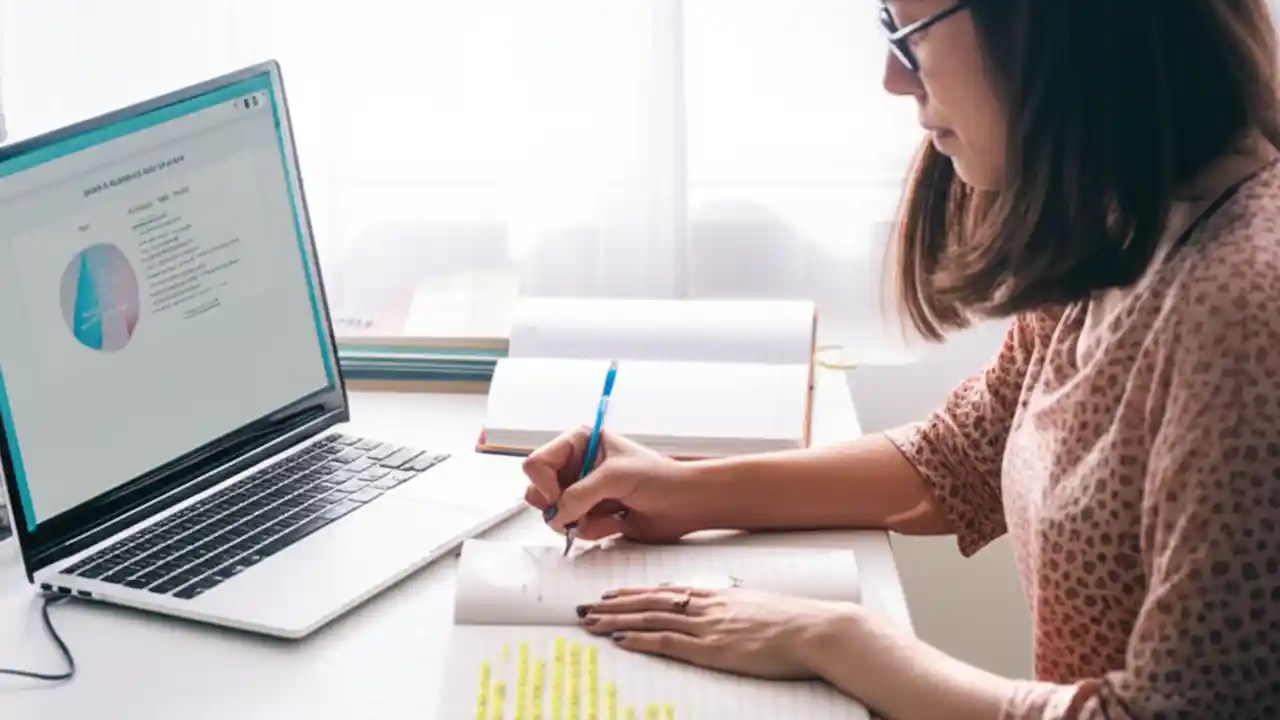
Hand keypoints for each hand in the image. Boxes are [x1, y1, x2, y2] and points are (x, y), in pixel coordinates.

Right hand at [522, 427, 703, 543]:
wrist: (685, 504)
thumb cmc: (659, 478)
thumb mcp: (616, 477)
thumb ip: (581, 494)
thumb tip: (556, 514)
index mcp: (579, 443)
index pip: (537, 462)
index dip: (543, 483)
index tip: (558, 497)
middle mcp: (577, 466)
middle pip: (538, 490)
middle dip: (557, 505)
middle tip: (579, 511)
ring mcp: (583, 492)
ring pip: (554, 514)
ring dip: (578, 520)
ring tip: (607, 513)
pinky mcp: (591, 515)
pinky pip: (574, 529)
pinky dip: (592, 530)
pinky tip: (616, 521)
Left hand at [575, 586, 856, 679]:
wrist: (816, 629)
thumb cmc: (796, 623)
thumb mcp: (760, 607)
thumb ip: (737, 608)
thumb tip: (729, 612)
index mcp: (719, 596)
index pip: (667, 591)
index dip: (636, 592)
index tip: (613, 593)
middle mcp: (707, 605)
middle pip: (650, 601)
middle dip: (614, 603)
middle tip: (585, 605)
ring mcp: (708, 625)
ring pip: (651, 617)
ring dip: (616, 618)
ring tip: (590, 620)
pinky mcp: (712, 648)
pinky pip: (668, 641)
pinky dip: (641, 638)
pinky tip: (620, 639)